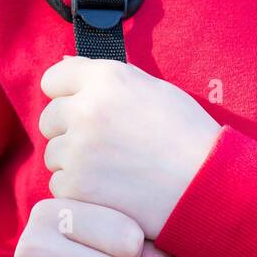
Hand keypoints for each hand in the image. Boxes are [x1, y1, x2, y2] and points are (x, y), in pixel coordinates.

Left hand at [39, 57, 221, 239]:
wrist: (207, 186)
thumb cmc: (186, 135)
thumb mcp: (152, 89)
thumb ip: (105, 77)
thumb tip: (64, 65)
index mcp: (105, 78)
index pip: (53, 79)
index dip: (66, 95)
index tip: (81, 108)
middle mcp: (86, 109)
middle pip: (49, 119)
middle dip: (68, 131)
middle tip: (103, 146)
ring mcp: (78, 149)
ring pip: (53, 154)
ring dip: (74, 163)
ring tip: (112, 170)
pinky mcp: (76, 186)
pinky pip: (59, 185)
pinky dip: (79, 191)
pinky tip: (109, 191)